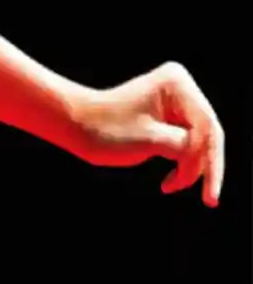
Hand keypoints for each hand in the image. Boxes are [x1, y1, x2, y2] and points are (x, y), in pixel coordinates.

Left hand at [67, 61, 223, 206]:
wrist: (73, 125)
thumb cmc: (104, 131)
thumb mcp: (150, 142)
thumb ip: (185, 147)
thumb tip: (205, 157)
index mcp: (177, 83)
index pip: (206, 126)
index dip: (210, 161)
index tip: (208, 193)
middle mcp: (180, 85)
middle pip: (206, 133)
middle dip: (204, 167)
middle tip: (209, 200)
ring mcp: (175, 99)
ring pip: (196, 139)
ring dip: (190, 167)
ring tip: (170, 187)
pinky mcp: (167, 114)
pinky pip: (183, 140)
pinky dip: (179, 161)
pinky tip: (169, 182)